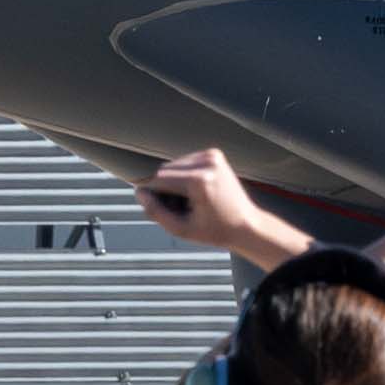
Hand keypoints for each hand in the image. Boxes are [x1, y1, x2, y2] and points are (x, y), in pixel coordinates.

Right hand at [139, 148, 313, 272]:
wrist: (246, 225)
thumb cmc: (216, 230)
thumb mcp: (181, 229)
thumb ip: (156, 211)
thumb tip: (139, 193)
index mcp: (200, 180)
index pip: (158, 179)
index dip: (153, 195)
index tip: (159, 210)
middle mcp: (207, 162)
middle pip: (164, 169)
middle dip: (164, 189)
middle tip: (178, 209)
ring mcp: (212, 155)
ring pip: (173, 165)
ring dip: (173, 182)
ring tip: (188, 202)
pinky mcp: (214, 154)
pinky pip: (185, 163)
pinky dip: (184, 176)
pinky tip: (195, 193)